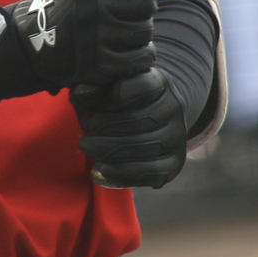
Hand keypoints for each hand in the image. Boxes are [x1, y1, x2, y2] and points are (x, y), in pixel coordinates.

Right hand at [0, 0, 160, 95]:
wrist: (29, 44)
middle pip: (147, 2)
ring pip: (145, 30)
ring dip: (139, 29)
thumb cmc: (60, 1)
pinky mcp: (101, 65)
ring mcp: (98, 38)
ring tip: (123, 28)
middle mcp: (95, 8)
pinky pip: (140, 57)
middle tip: (128, 7)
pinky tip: (125, 48)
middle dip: (141, 3)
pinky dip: (138, 53)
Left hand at [73, 68, 187, 189]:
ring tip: (88, 148)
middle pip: (138, 120)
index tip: (92, 107)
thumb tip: (80, 95)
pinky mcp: (174, 162)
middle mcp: (173, 108)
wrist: (151, 119)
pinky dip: (122, 173)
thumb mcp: (107, 88)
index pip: (141, 87)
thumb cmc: (121, 102)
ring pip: (143, 147)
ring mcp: (177, 136)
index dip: (111, 98)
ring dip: (108, 151)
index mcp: (158, 83)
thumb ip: (94, 89)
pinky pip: (150, 173)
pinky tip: (102, 169)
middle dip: (103, 128)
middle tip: (84, 135)